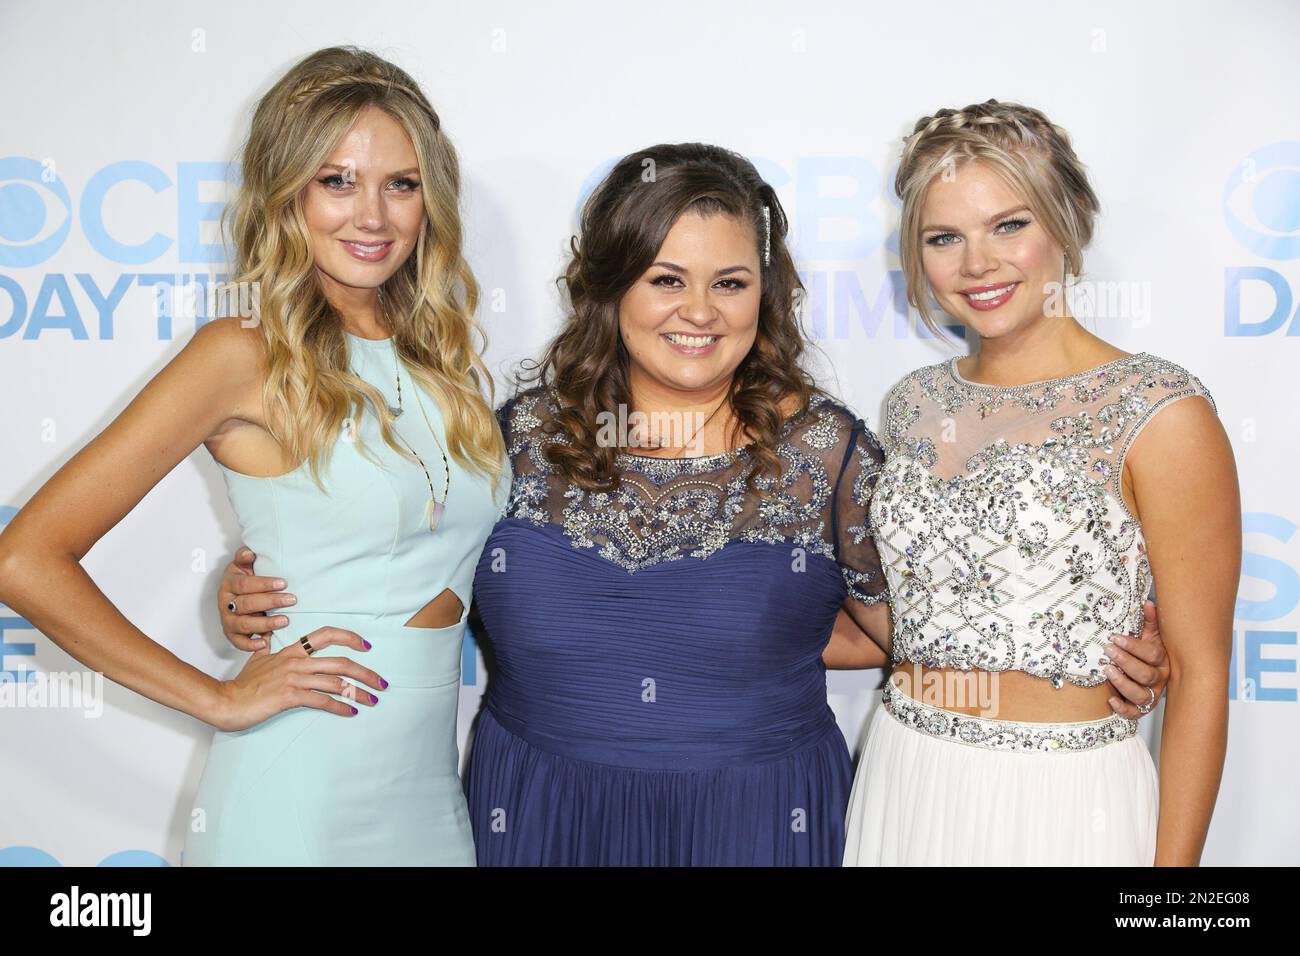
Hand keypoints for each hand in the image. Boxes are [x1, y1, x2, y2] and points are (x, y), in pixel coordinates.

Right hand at [213, 626, 385, 730]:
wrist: (225, 701)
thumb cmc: (242, 683)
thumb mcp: (257, 659)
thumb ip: (267, 648)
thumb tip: (267, 638)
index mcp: (291, 651)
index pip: (325, 635)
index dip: (349, 637)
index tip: (366, 645)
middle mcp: (296, 662)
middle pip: (340, 662)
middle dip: (366, 672)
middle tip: (382, 682)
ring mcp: (293, 678)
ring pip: (336, 682)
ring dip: (359, 693)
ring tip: (373, 700)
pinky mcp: (289, 696)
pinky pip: (322, 701)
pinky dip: (340, 707)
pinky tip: (351, 712)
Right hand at [218, 546, 294, 650]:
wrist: (237, 595)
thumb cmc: (246, 579)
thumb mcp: (245, 565)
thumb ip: (245, 557)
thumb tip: (249, 552)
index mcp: (229, 583)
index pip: (245, 584)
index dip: (264, 584)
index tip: (284, 583)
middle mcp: (226, 602)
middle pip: (246, 604)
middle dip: (271, 602)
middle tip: (292, 600)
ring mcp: (228, 619)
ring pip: (244, 624)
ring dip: (265, 623)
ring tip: (285, 621)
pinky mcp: (231, 634)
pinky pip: (238, 642)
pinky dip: (251, 645)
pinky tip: (266, 642)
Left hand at [1103, 599, 1169, 718]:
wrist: (1151, 674)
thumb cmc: (1147, 652)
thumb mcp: (1150, 635)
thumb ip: (1149, 621)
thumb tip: (1147, 603)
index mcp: (1162, 659)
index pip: (1152, 654)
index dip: (1134, 646)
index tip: (1115, 637)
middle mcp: (1159, 678)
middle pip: (1145, 674)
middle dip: (1125, 662)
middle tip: (1107, 651)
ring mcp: (1151, 694)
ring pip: (1141, 695)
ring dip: (1123, 683)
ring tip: (1107, 671)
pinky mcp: (1141, 708)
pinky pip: (1134, 713)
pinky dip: (1122, 708)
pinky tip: (1110, 699)